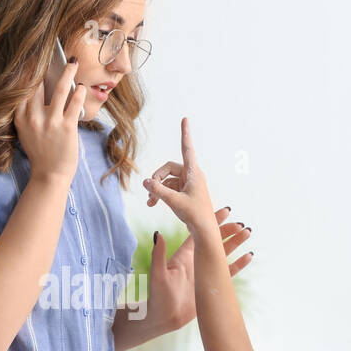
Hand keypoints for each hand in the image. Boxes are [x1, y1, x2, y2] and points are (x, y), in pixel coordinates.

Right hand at [14, 58, 86, 184]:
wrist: (50, 175)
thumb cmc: (40, 152)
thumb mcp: (27, 131)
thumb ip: (29, 112)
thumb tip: (40, 87)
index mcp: (20, 118)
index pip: (22, 88)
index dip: (28, 70)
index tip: (32, 57)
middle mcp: (33, 118)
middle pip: (38, 84)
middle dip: (45, 65)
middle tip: (53, 51)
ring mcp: (50, 122)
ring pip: (59, 89)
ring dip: (68, 72)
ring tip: (73, 62)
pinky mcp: (66, 128)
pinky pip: (74, 103)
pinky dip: (79, 91)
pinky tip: (81, 86)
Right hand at [141, 117, 219, 239]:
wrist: (205, 230)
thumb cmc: (195, 214)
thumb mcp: (174, 201)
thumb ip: (158, 190)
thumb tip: (145, 181)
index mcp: (194, 172)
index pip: (187, 148)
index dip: (185, 133)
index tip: (185, 119)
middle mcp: (192, 175)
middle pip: (168, 168)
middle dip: (157, 178)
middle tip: (149, 190)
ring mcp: (188, 184)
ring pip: (167, 180)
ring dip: (157, 189)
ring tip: (150, 202)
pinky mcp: (185, 193)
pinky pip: (169, 188)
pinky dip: (160, 194)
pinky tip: (152, 204)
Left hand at [145, 207, 253, 331]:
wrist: (163, 319)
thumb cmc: (156, 297)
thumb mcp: (157, 275)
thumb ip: (159, 255)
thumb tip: (158, 233)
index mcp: (184, 256)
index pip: (199, 233)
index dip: (211, 222)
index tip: (224, 211)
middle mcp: (196, 261)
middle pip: (214, 241)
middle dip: (227, 231)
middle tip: (240, 223)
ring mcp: (204, 273)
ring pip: (223, 254)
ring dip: (235, 243)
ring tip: (247, 233)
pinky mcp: (211, 285)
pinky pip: (228, 272)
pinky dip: (239, 264)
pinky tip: (249, 255)